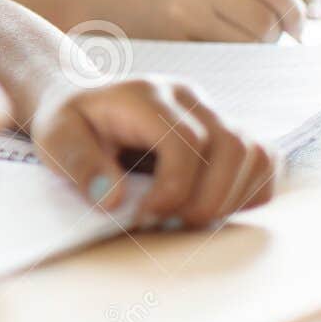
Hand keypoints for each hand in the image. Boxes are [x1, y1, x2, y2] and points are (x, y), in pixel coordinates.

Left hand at [31, 77, 276, 228]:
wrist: (83, 102)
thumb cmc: (71, 123)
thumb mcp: (55, 138)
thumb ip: (79, 164)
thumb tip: (113, 200)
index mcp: (144, 95)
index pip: (184, 140)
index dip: (174, 188)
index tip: (146, 217)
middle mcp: (187, 97)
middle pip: (230, 145)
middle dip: (207, 199)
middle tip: (172, 226)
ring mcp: (213, 111)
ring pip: (255, 152)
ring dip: (232, 198)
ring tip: (192, 220)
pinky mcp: (227, 130)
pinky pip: (265, 160)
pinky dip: (251, 191)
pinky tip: (215, 209)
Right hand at [105, 0, 310, 41]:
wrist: (97, 1)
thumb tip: (296, 17)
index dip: (295, 13)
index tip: (297, 30)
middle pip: (266, 18)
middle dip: (273, 38)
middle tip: (262, 44)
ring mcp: (185, 5)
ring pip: (250, 40)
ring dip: (253, 52)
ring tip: (236, 49)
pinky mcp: (174, 34)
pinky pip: (223, 55)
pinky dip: (229, 61)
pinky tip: (215, 55)